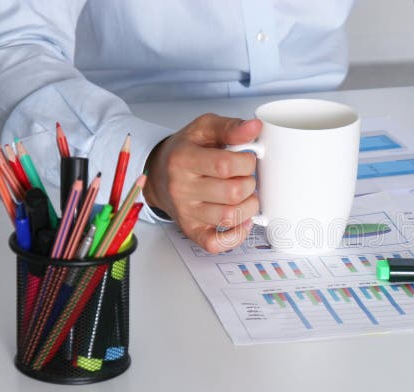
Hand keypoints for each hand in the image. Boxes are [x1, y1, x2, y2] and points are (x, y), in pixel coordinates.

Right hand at [143, 113, 262, 251]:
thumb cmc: (186, 150)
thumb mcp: (204, 129)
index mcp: (183, 159)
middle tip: (246, 178)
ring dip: (249, 207)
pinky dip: (236, 234)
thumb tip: (254, 127)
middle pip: (232, 192)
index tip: (247, 159)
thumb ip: (230, 127)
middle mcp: (181, 188)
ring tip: (245, 196)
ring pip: (230, 217)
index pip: (226, 165)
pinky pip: (217, 243)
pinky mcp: (191, 230)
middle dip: (250, 184)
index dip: (247, 162)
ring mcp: (186, 212)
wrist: (159, 172)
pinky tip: (241, 219)